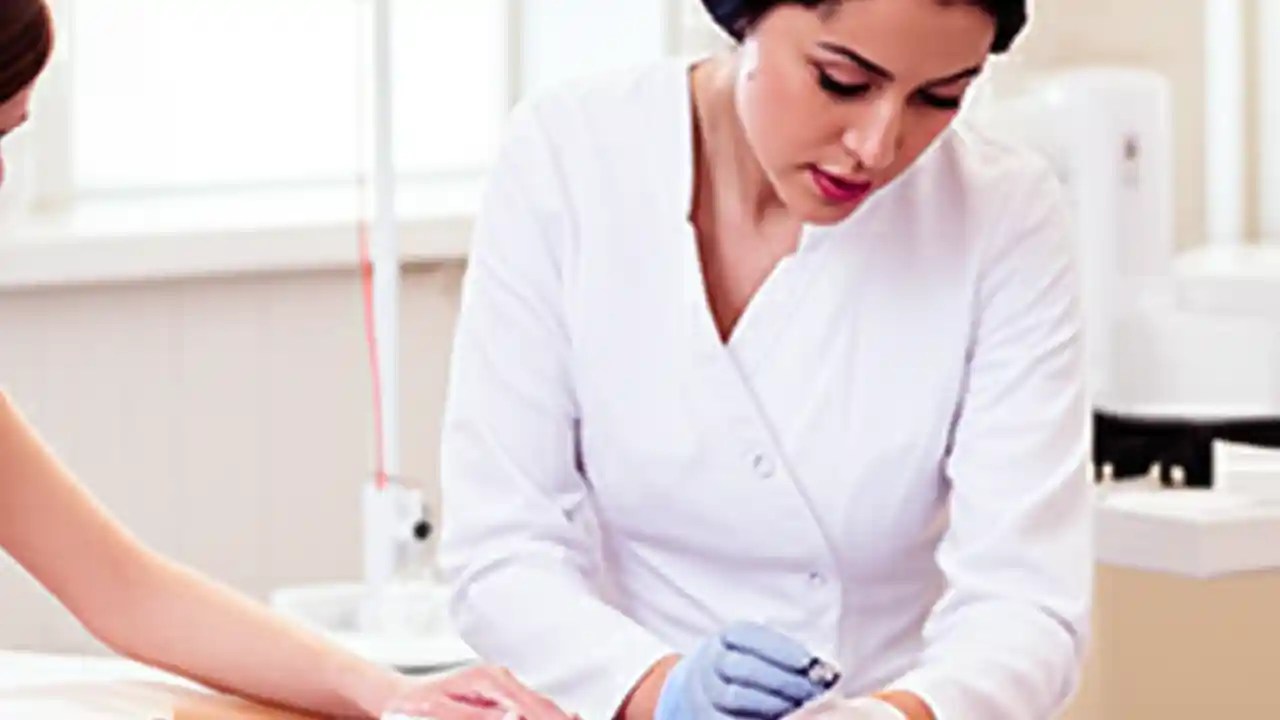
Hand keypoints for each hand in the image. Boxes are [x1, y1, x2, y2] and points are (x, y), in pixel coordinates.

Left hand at [381, 665, 574, 719]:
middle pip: (542, 705)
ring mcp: (503, 686)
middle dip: (558, 717)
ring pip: (539, 706)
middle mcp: (501, 678)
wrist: (402, 699)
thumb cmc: (416, 707)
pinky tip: (560, 718)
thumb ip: (478, 718)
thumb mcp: (442, 713)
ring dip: (552, 716)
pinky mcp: (502, 696)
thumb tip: (514, 717)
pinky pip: (530, 707)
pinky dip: (543, 715)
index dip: (551, 718)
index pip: (532, 705)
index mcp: (489, 679)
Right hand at [654, 622, 828, 719]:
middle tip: (814, 691)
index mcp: (727, 637)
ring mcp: (706, 692)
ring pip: (735, 697)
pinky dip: (758, 719)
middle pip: (743, 668)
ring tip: (803, 709)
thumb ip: (789, 656)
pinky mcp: (707, 717)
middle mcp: (712, 661)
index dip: (779, 648)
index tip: (809, 662)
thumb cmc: (750, 665)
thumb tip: (828, 672)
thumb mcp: (761, 651)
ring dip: (773, 704)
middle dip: (783, 680)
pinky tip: (784, 718)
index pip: (748, 635)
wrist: (704, 689)